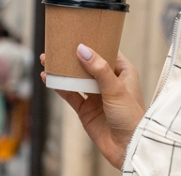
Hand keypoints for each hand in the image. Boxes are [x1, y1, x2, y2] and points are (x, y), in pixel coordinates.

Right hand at [40, 46, 144, 168]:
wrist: (129, 149)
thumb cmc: (132, 118)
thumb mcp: (116, 89)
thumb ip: (99, 69)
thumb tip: (83, 49)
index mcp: (123, 73)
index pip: (107, 51)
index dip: (94, 42)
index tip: (79, 31)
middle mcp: (109, 82)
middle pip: (88, 63)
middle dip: (73, 54)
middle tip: (58, 43)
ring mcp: (96, 96)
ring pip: (76, 78)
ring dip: (63, 69)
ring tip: (48, 58)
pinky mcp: (86, 110)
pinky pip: (69, 94)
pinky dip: (58, 86)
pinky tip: (48, 78)